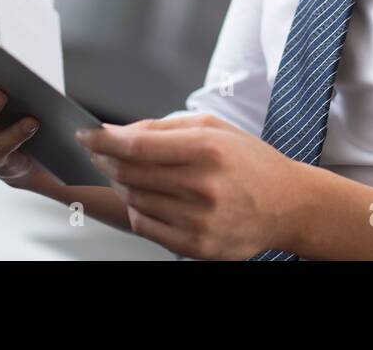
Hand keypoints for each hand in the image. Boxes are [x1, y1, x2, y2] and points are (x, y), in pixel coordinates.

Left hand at [76, 113, 305, 259]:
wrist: (288, 205)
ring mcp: (200, 219)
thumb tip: (118, 132)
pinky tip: (148, 198)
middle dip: (107, 161)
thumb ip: (163, 128)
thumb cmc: (250, 163)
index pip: (137, 146)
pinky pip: (146, 226)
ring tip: (132, 174)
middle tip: (103, 153)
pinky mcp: (197, 245)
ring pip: (135, 200)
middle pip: (130, 174)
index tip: (85, 135)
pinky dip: (138, 209)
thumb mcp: (213, 128)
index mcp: (207, 149)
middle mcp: (203, 186)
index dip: (102, 140)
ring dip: (123, 185)